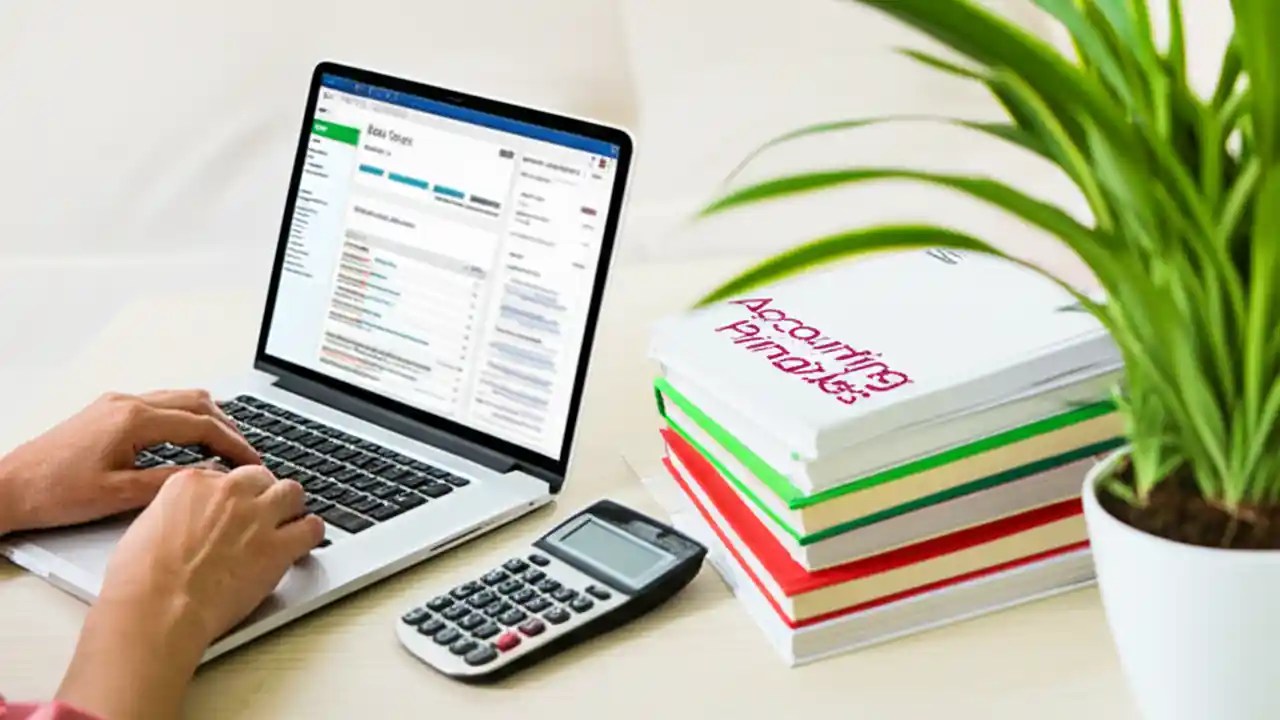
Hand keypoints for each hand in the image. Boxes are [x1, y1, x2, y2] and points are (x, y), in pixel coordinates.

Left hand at [0, 389, 258, 534]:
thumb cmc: (53, 492)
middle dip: (228, 427)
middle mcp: (127, 403)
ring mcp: (116, 403)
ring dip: (208, 419)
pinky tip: (189, 440)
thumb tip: (209, 476)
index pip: (202, 425)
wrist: (9, 486)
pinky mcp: (108, 410)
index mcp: (133, 420)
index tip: (251, 462)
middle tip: (246, 454)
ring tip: (225, 447)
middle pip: (197, 402)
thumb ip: (169, 482)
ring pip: (180, 398)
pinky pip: (160, 404)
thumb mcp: (118, 495)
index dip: (234, 444)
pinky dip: (185, 418)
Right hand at [56, 465, 324, 719]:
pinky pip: (312, 528)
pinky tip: (302, 543)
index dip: (232, 493)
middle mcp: (228, 492)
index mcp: (192, 483)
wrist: (157, 610)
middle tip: (260, 516)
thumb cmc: (140, 581)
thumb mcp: (146, 526)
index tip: (233, 507)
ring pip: (292, 492)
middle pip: (261, 477)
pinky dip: (310, 534)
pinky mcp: (277, 547)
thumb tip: (187, 518)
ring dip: (289, 507)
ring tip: (285, 524)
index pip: (226, 473)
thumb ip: (176, 511)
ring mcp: (256, 517)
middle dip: (261, 494)